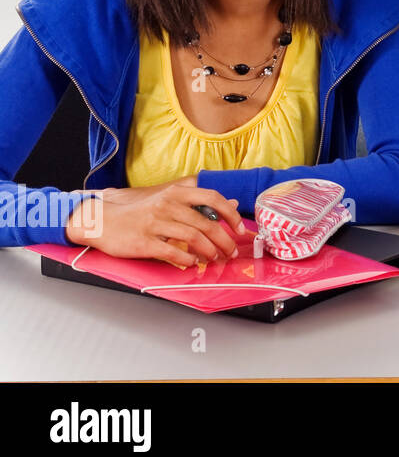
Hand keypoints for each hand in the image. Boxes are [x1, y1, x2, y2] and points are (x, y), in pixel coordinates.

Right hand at [66, 180, 245, 267]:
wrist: (103, 221)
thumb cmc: (140, 212)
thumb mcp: (169, 200)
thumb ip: (198, 202)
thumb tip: (231, 203)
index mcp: (176, 193)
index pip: (213, 198)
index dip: (230, 214)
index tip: (239, 229)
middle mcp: (168, 205)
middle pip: (207, 224)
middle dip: (224, 241)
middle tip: (229, 252)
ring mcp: (155, 223)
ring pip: (194, 238)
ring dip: (209, 251)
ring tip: (213, 258)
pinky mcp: (144, 241)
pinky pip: (173, 252)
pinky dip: (187, 260)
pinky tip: (192, 263)